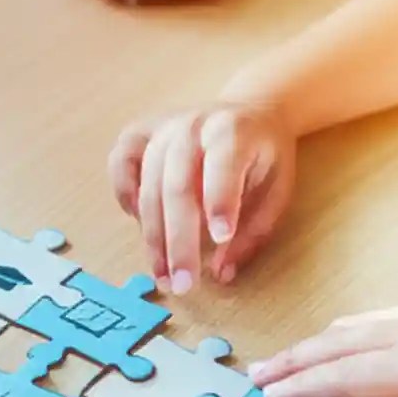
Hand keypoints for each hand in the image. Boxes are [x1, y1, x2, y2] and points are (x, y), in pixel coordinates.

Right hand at [110, 101, 295, 293]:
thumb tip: (221, 274)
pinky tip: (140, 222)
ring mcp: (161, 128)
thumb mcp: (277, 190)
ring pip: (148, 185)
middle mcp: (192, 125)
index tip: (220, 239)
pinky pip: (120, 164)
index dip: (220, 201)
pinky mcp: (139, 134)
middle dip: (179, 240)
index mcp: (233, 131)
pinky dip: (125, 195)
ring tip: (163, 276)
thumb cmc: (264, 158)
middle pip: (178, 186)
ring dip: (153, 237)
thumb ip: (252, 231)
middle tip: (183, 285)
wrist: (249, 112)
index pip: (222, 165)